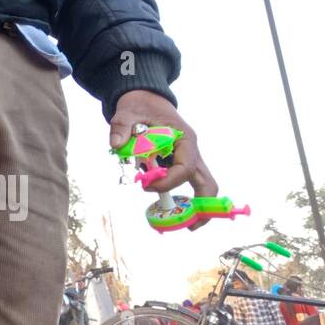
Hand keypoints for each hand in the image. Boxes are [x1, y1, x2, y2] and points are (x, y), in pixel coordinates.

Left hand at [110, 91, 218, 229]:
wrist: (145, 97)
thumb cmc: (139, 104)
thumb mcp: (127, 111)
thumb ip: (121, 126)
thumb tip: (116, 144)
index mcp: (185, 138)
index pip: (186, 168)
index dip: (169, 183)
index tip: (147, 187)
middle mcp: (191, 150)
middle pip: (207, 182)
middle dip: (203, 205)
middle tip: (189, 226)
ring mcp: (187, 156)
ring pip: (201, 184)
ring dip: (193, 203)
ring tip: (175, 220)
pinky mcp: (179, 161)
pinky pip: (185, 182)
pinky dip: (178, 194)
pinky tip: (163, 201)